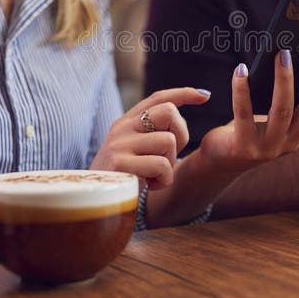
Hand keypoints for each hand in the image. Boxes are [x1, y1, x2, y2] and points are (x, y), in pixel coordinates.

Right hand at [90, 87, 209, 188]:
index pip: (158, 98)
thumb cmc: (124, 179)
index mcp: (126, 122)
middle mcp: (122, 127)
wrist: (93, 203)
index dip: (184, 94)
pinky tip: (149, 186)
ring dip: (170, 164)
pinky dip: (164, 180)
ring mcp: (119, 144)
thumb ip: (153, 134)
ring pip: (169, 141)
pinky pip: (162, 165)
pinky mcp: (120, 163)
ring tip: (154, 175)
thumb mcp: (136, 151)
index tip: (205, 96)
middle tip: (168, 157)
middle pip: (169, 112)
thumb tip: (182, 118)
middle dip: (181, 134)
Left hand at [198, 44, 298, 173]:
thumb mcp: (273, 112)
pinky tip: (241, 69)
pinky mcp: (243, 147)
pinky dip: (242, 90)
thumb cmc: (251, 126)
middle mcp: (292, 143)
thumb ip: (286, 93)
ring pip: (282, 110)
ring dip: (285, 80)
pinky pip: (243, 114)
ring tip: (282, 53)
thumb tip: (290, 53)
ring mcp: (269, 148)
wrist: (224, 160)